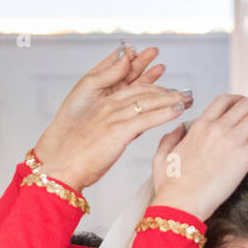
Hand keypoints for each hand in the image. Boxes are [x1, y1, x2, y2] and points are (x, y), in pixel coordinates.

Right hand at [33, 45, 189, 190]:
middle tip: (184, 91)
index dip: (150, 81)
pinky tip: (178, 109)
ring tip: (187, 98)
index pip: (131, 87)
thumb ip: (114, 128)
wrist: (60, 168)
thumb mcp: (95, 137)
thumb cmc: (74, 158)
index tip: (164, 78)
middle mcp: (107, 106)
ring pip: (147, 101)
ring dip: (171, 98)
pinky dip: (165, 112)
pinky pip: (147, 118)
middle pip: (142, 90)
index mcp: (101, 105)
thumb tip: (134, 128)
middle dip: (165, 89)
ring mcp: (112, 117)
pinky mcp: (117, 131)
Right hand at [149, 91, 247, 220]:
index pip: (223, 101)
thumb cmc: (170, 188)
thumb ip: (170, 139)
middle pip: (247, 103)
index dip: (240, 98)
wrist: (178, 205)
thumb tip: (178, 128)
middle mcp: (217, 128)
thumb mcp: (162, 158)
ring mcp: (232, 141)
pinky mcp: (244, 157)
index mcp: (199, 127)